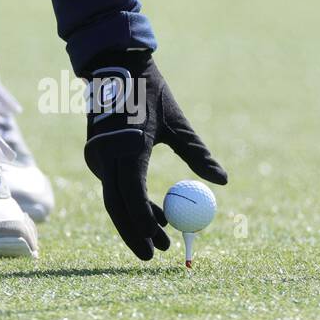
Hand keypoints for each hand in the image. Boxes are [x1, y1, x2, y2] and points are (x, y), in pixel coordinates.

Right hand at [82, 52, 227, 259]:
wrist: (113, 66)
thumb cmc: (150, 92)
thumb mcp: (177, 123)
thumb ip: (197, 154)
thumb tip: (222, 180)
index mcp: (128, 148)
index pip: (133, 198)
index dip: (146, 225)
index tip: (162, 244)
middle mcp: (106, 156)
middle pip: (118, 208)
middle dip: (137, 233)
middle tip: (159, 252)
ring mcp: (97, 157)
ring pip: (115, 199)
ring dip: (136, 220)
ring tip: (165, 233)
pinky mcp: (96, 157)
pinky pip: (113, 187)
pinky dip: (131, 202)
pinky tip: (155, 212)